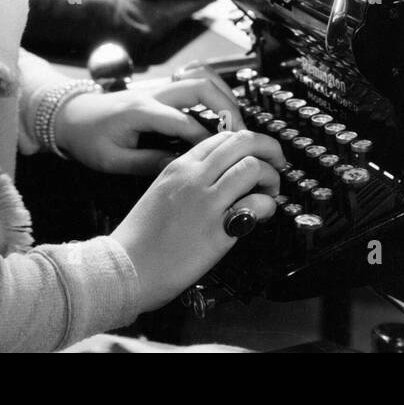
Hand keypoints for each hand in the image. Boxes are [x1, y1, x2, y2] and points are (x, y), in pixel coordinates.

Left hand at [52, 72, 243, 175]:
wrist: (70, 116)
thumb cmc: (88, 138)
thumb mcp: (114, 160)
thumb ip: (147, 164)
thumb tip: (180, 167)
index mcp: (142, 111)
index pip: (183, 121)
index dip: (206, 138)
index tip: (221, 156)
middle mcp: (154, 94)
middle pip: (201, 88)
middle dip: (227, 108)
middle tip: (242, 134)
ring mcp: (159, 89)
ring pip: (201, 78)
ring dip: (224, 96)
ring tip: (238, 121)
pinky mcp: (161, 91)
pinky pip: (194, 81)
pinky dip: (213, 90)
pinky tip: (221, 108)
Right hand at [111, 130, 284, 311]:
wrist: (126, 268)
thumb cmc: (139, 238)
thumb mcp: (161, 192)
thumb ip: (188, 180)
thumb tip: (219, 179)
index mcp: (179, 166)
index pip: (223, 136)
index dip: (247, 141)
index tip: (257, 153)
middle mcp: (194, 178)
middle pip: (243, 141)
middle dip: (269, 148)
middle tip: (277, 162)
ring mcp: (207, 202)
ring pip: (252, 167)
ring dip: (271, 176)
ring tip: (270, 190)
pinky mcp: (218, 230)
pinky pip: (255, 205)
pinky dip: (268, 205)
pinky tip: (263, 213)